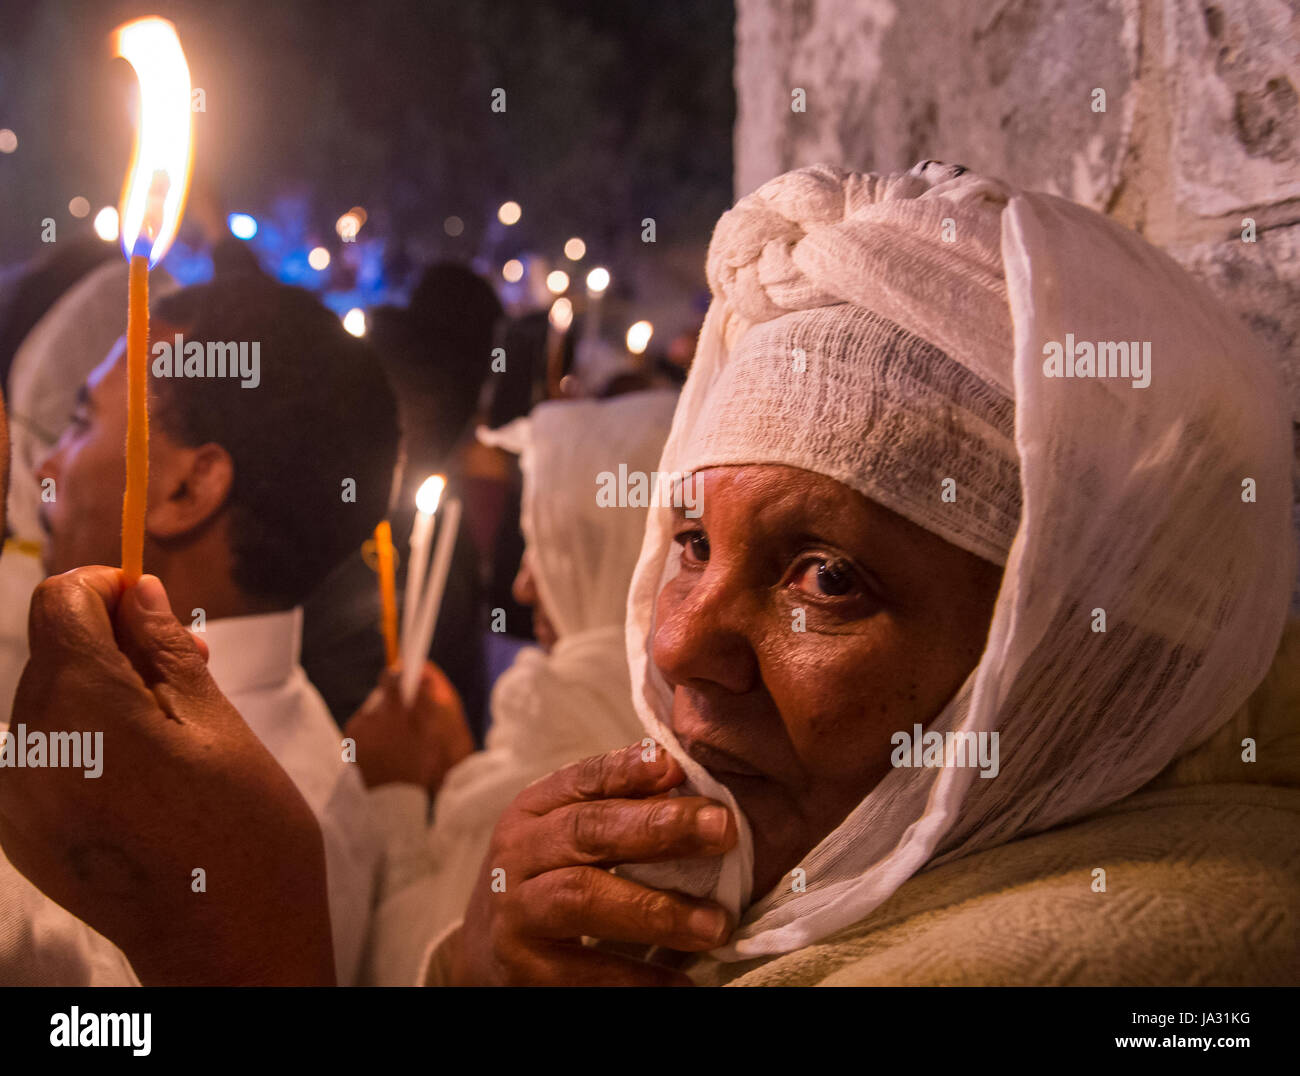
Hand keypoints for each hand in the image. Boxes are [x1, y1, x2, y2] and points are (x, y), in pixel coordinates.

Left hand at [0, 568, 335, 985]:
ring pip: (46, 702)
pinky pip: (39, 756)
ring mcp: (15, 796)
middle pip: (52, 651)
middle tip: (189, 673)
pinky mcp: (20, 832)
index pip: (60, 602)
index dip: (106, 589)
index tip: (153, 608)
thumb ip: (165, 650)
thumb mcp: (218, 723)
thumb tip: (136, 591)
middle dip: (113, 645)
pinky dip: (82, 744)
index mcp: (81, 705)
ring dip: (100, 695)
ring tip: (172, 731)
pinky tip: (140, 774)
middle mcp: (27, 747)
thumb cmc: (244, 830)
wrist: (229, 943)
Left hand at [344, 662, 473, 795]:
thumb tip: (423, 676)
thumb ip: (425, 703)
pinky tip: (383, 751)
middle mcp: (368, 718)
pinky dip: (373, 735)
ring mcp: (355, 731)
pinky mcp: (348, 743)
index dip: (398, 677)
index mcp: (391, 714)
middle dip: (392, 706)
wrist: (389, 802)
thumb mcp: (428, 735)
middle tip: (406, 724)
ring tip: (395, 743)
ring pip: (371, 715)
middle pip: (380, 700)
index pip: (390, 680)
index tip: (403, 680)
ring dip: (382, 721)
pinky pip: (363, 730)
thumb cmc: (414, 768)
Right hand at [446, 742, 737, 985]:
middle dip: (659, 828)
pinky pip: (582, 973)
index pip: (583, 780)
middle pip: (587, 831)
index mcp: (534, 809)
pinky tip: (683, 982)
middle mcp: (518, 854)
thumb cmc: (550, 875)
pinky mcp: (523, 970)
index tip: (678, 768)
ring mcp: (516, 912)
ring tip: (716, 924)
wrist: (487, 949)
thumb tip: (683, 770)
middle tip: (724, 829)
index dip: (629, 771)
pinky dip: (636, 977)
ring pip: (581, 899)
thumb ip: (620, 803)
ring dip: (655, 910)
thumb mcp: (569, 831)